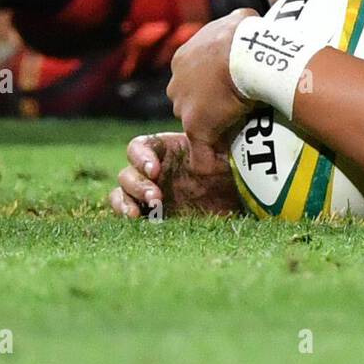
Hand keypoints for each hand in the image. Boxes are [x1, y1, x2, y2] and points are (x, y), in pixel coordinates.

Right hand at [109, 132, 240, 217]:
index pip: (141, 147)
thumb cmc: (234, 169)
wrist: (242, 196)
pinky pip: (127, 210)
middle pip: (128, 172)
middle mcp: (154, 170)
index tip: (154, 170)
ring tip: (142, 212)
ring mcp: (150, 192)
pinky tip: (135, 219)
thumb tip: (210, 145)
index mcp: (168, 150)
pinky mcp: (152, 213)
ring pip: (122, 191)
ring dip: (127, 201)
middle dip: (139, 185)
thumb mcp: (226, 153)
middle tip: (157, 198)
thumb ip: (212, 148)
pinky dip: (125, 212)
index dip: (142, 157)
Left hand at [167, 8, 257, 149]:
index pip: (193, 75)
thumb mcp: (239, 19)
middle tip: (232, 106)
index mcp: (183, 57)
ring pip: (195, 121)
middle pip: (189, 98)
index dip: (210, 82)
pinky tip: (216, 166)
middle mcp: (177, 82)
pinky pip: (200, 151)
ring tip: (235, 128)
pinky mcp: (196, 127)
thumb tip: (244, 20)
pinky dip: (207, 159)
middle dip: (207, 103)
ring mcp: (184, 106)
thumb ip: (235, 22)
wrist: (243, 53)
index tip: (227, 85)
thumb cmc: (244, 35)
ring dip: (211, 124)